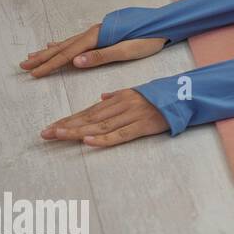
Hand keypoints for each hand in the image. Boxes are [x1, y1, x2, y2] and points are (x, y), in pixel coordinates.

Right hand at [20, 24, 165, 77]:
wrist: (165, 23)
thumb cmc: (150, 38)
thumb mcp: (128, 51)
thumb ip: (101, 56)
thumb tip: (74, 62)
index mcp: (99, 36)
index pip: (69, 53)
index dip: (51, 64)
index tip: (35, 73)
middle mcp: (95, 31)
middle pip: (64, 46)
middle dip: (44, 58)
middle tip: (25, 66)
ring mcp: (99, 31)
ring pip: (69, 42)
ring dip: (51, 51)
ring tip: (34, 56)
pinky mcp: (104, 33)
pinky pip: (78, 40)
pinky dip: (64, 44)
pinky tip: (57, 44)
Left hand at [41, 89, 168, 145]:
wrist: (186, 96)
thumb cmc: (162, 96)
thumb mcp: (137, 92)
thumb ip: (118, 96)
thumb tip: (101, 98)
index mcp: (119, 98)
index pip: (89, 110)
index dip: (69, 119)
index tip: (52, 127)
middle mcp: (122, 105)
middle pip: (90, 118)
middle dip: (66, 126)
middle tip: (46, 133)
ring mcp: (132, 116)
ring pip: (100, 126)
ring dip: (77, 132)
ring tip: (59, 136)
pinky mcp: (143, 126)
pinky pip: (120, 135)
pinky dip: (104, 139)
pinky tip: (89, 141)